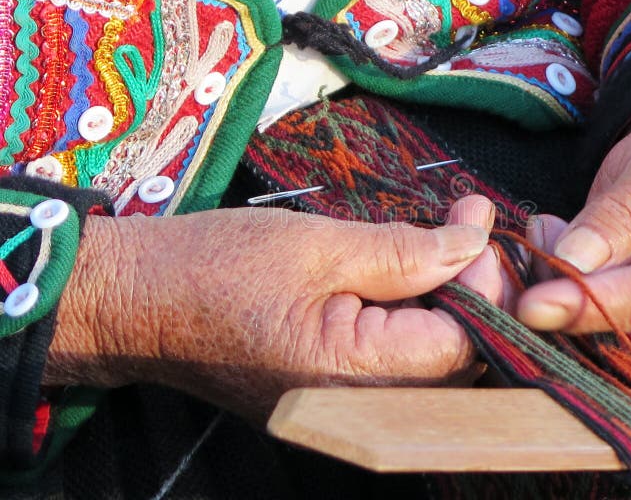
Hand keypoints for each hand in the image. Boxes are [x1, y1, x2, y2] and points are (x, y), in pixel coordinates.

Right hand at [45, 196, 496, 422]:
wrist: (141, 302)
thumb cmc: (218, 266)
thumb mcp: (320, 244)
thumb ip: (407, 251)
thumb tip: (475, 241)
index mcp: (356, 375)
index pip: (466, 343)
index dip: (485, 284)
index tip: (476, 224)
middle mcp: (362, 409)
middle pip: (459, 359)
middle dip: (476, 288)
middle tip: (468, 224)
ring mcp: (349, 409)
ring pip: (434, 361)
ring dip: (450, 298)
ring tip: (448, 236)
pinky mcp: (336, 395)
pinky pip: (400, 363)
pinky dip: (418, 315)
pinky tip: (414, 270)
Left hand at [517, 91, 630, 346]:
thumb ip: (622, 215)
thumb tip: (572, 262)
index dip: (584, 305)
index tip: (530, 307)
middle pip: (612, 331)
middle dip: (559, 290)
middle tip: (539, 231)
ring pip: (590, 332)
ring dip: (551, 285)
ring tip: (549, 228)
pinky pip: (584, 323)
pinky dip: (554, 286)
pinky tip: (551, 244)